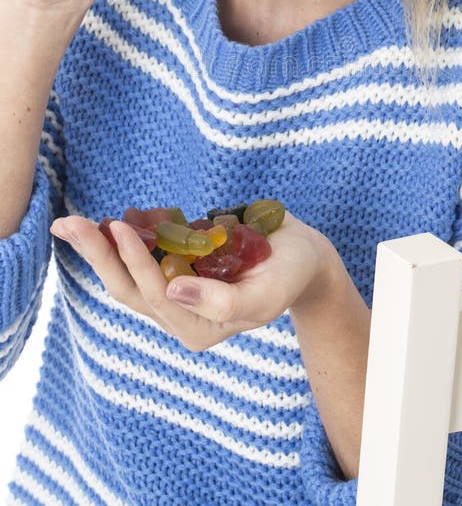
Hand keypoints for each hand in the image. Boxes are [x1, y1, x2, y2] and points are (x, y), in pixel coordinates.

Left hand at [49, 210, 334, 349]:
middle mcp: (181, 317)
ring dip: (99, 250)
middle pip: (128, 289)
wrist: (300, 258)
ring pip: (126, 277)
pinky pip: (139, 261)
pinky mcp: (174, 274)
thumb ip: (223, 302)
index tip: (118, 226)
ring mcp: (175, 296)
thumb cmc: (288, 274)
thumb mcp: (266, 293)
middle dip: (98, 256)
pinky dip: (119, 244)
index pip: (155, 295)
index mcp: (200, 329)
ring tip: (72, 224)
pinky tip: (101, 226)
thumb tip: (174, 293)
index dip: (134, 261)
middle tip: (68, 224)